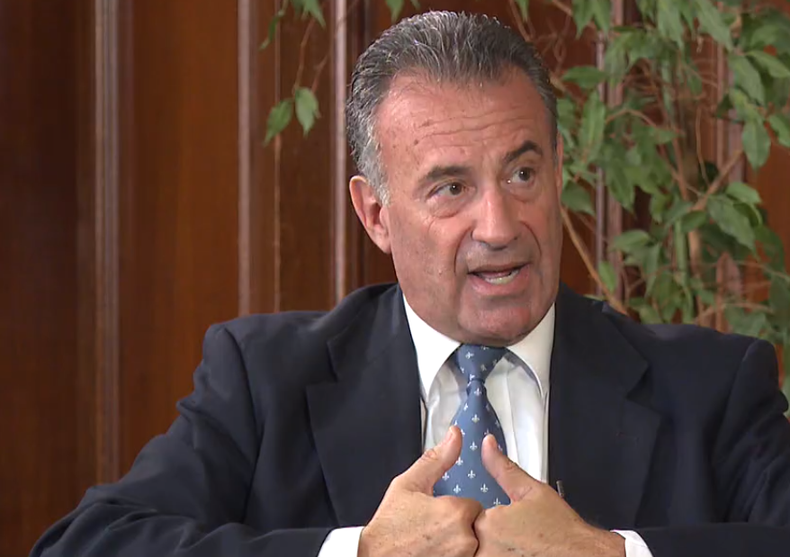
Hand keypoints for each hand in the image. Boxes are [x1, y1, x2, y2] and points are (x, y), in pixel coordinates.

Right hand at [358, 427, 481, 556]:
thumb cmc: (389, 528)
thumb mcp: (409, 485)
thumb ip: (437, 459)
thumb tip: (455, 436)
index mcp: (455, 512)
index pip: (473, 504)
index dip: (454, 508)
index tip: (436, 514)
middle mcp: (465, 539)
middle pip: (476, 525)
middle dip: (458, 525)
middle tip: (433, 530)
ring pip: (473, 544)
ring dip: (458, 541)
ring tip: (433, 542)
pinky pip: (466, 556)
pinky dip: (453, 553)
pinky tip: (435, 552)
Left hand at [474, 435, 625, 556]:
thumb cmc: (563, 533)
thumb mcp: (531, 491)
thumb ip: (502, 468)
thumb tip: (487, 445)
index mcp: (487, 525)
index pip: (468, 518)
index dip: (486, 519)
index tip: (505, 525)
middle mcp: (485, 552)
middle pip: (472, 539)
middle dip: (486, 538)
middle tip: (515, 539)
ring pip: (479, 553)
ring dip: (493, 549)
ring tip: (517, 548)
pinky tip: (517, 554)